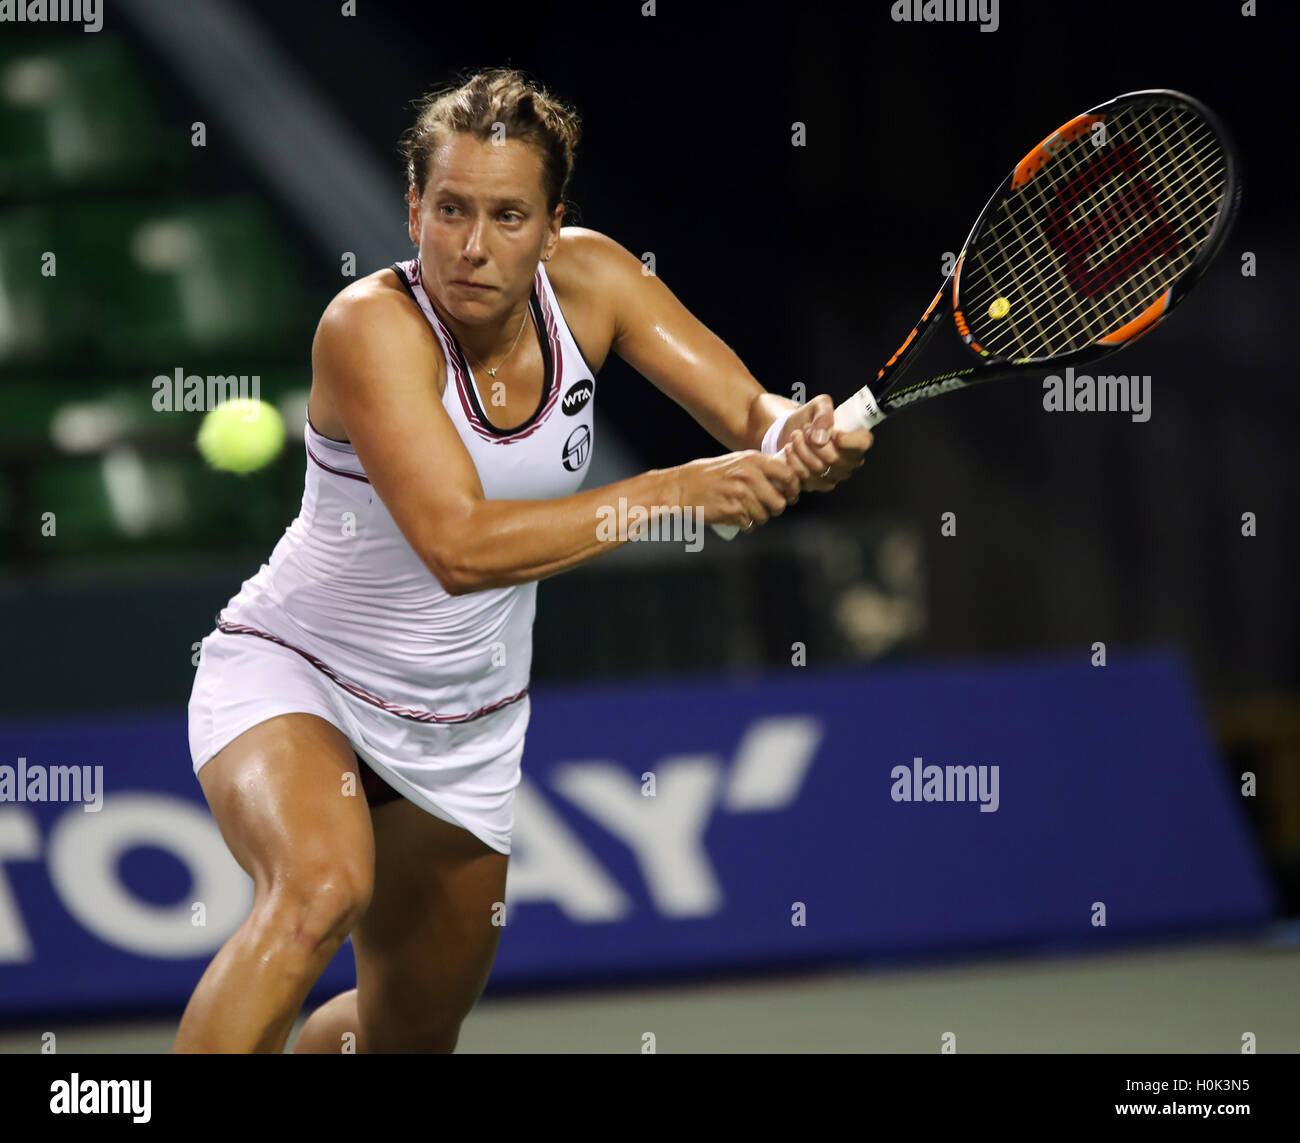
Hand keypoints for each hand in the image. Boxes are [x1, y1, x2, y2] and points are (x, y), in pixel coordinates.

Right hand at [674, 449, 799, 531]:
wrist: (680, 488)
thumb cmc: (708, 475)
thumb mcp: (735, 461)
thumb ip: (759, 467)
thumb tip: (785, 480)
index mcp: (753, 460)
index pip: (788, 475)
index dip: (793, 489)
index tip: (790, 495)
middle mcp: (749, 476)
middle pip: (779, 502)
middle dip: (775, 508)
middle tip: (766, 507)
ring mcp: (740, 494)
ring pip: (765, 516)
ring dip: (759, 518)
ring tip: (747, 511)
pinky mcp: (731, 511)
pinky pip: (750, 524)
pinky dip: (746, 525)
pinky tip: (737, 517)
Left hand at [775, 394, 872, 490]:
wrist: (791, 432)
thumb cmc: (812, 420)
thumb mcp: (819, 405)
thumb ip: (823, 413)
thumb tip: (821, 435)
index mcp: (857, 440)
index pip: (863, 443)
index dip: (847, 439)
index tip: (832, 431)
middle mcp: (849, 462)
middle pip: (834, 458)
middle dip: (813, 441)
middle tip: (805, 429)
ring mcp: (834, 476)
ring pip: (817, 468)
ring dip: (800, 449)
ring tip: (795, 436)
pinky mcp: (816, 485)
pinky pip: (804, 478)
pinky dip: (793, 461)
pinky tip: (791, 450)